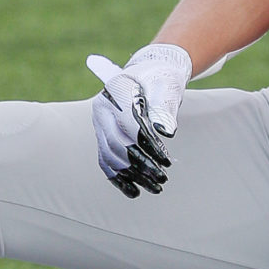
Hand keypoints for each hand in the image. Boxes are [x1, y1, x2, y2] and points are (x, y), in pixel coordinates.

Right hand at [86, 45, 190, 198]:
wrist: (149, 76)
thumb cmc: (160, 80)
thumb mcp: (166, 87)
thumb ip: (165, 107)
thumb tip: (167, 132)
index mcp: (114, 92)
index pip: (128, 124)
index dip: (148, 144)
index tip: (166, 161)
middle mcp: (101, 110)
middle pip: (116, 143)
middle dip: (140, 165)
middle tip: (163, 179)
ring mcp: (100, 124)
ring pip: (111, 156)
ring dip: (133, 175)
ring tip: (156, 187)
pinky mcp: (104, 136)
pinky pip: (107, 160)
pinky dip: (119, 178)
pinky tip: (135, 192)